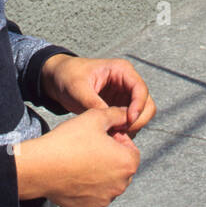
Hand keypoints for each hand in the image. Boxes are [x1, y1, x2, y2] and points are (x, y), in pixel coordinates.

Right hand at [14, 105, 139, 206]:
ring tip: (80, 160)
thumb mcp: (95, 117)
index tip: (102, 137)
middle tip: (91, 147)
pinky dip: (87, 187)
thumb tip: (127, 114)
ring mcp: (104, 200)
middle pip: (121, 169)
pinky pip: (92, 196)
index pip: (132, 151)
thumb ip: (116, 114)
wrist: (41, 167)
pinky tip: (73, 174)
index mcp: (127, 164)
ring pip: (108, 183)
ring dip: (100, 173)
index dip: (118, 141)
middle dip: (111, 158)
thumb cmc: (70, 141)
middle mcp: (120, 186)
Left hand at [40, 55, 155, 136]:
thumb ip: (94, 103)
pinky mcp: (119, 109)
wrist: (58, 79)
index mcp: (121, 71)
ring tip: (111, 134)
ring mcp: (125, 97)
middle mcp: (127, 83)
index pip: (140, 89)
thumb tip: (111, 121)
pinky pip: (129, 123)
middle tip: (119, 131)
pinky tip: (109, 135)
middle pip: (147, 105)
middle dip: (137, 120)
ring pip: (141, 116)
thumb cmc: (68, 76)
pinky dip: (123, 131)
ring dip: (130, 128)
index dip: (138, 106)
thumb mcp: (78, 89)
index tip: (128, 121)